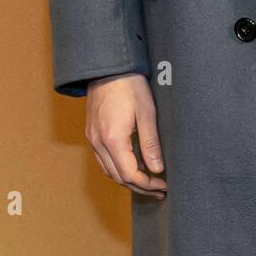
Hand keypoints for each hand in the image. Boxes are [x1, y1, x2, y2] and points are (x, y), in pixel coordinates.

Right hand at [85, 74, 166, 197]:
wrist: (108, 66)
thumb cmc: (130, 85)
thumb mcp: (146, 113)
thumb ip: (151, 143)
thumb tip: (157, 169)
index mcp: (113, 139)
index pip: (129, 174)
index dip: (147, 184)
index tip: (163, 185)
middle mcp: (99, 143)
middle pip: (118, 177)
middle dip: (139, 186)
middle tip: (159, 189)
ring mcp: (93, 138)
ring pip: (109, 171)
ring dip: (128, 179)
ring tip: (149, 181)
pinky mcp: (92, 133)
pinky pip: (103, 160)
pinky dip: (118, 168)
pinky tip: (132, 165)